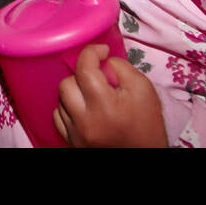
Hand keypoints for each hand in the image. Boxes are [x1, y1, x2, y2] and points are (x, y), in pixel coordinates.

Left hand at [52, 43, 166, 146]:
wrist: (146, 153)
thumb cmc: (147, 123)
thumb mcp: (143, 88)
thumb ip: (121, 67)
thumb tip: (101, 60)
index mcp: (105, 107)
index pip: (85, 69)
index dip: (91, 52)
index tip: (101, 51)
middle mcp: (86, 122)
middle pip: (67, 84)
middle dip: (82, 75)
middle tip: (99, 79)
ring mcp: (76, 134)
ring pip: (61, 99)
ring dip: (75, 92)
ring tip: (93, 96)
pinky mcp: (72, 142)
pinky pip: (58, 116)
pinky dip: (68, 108)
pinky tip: (84, 109)